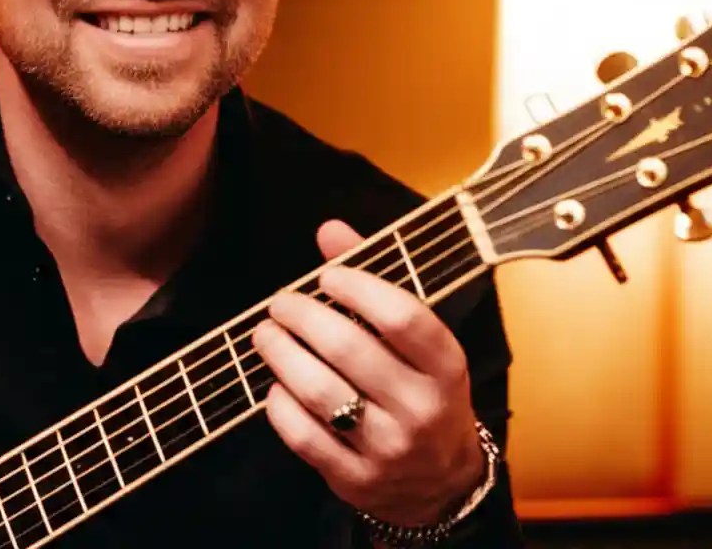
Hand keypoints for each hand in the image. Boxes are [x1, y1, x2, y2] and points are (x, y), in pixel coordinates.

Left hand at [252, 219, 485, 526]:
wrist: (441, 482)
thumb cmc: (421, 392)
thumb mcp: (416, 343)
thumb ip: (373, 282)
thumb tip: (329, 230)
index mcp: (446, 367)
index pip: (402, 317)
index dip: (358, 288)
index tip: (326, 276)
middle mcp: (423, 409)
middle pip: (351, 350)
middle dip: (304, 318)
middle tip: (280, 303)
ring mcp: (390, 449)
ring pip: (321, 393)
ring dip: (282, 355)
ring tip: (265, 334)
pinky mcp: (356, 480)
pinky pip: (305, 437)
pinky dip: (281, 405)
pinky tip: (275, 384)